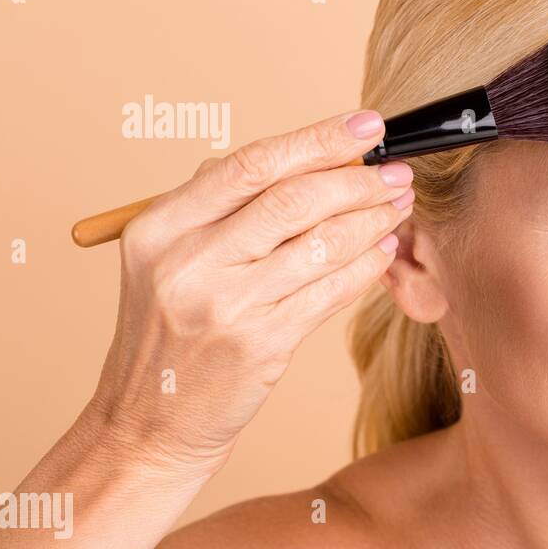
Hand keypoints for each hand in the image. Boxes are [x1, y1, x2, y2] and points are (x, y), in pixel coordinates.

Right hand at [87, 109, 411, 475]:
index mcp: (159, 227)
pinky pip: (330, 292)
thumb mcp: (166, 261)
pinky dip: (365, 266)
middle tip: (395, 172)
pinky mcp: (260, 345)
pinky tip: (383, 251)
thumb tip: (304, 156)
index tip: (365, 125)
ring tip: (398, 206)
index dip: (316, 140)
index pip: (249, 165)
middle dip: (356, 180)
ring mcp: (224, 305)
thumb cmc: (171, 334)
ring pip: (320, 244)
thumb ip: (219, 208)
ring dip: (372, 220)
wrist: (148, 423)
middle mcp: (187, 261)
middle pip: (292, 199)